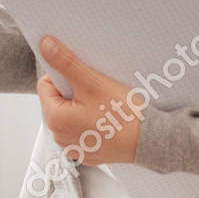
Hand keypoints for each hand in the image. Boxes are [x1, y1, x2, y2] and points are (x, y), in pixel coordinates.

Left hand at [35, 36, 143, 165]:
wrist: (153, 140)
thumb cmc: (125, 117)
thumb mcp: (93, 83)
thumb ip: (66, 63)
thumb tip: (46, 46)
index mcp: (55, 120)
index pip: (45, 85)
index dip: (62, 76)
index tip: (80, 77)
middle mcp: (60, 137)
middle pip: (58, 100)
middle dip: (74, 91)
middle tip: (95, 91)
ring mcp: (75, 146)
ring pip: (71, 114)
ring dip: (83, 106)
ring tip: (104, 105)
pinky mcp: (89, 150)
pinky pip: (83, 129)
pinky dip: (92, 121)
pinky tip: (108, 118)